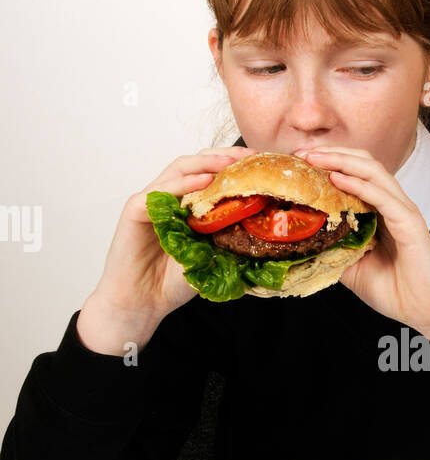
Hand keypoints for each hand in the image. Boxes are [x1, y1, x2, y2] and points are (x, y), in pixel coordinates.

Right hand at [90, 146, 259, 322]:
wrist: (141, 304)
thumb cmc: (172, 283)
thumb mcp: (211, 258)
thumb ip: (228, 239)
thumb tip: (265, 229)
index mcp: (185, 205)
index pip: (209, 174)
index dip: (233, 165)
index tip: (260, 162)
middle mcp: (168, 197)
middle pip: (195, 163)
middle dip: (223, 156)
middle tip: (249, 157)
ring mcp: (150, 201)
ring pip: (179, 169)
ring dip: (206, 163)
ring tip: (230, 162)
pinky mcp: (135, 210)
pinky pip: (160, 190)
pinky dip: (183, 183)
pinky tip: (204, 182)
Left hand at [297, 145, 429, 333]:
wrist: (429, 313)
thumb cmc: (397, 292)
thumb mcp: (352, 270)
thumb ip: (334, 252)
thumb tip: (303, 245)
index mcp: (381, 212)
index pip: (354, 175)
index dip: (327, 163)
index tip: (297, 163)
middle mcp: (393, 205)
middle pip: (363, 163)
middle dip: (331, 153)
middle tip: (300, 153)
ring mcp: (403, 212)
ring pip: (373, 171)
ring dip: (341, 160)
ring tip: (313, 157)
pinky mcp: (410, 224)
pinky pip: (382, 196)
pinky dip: (359, 184)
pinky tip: (336, 178)